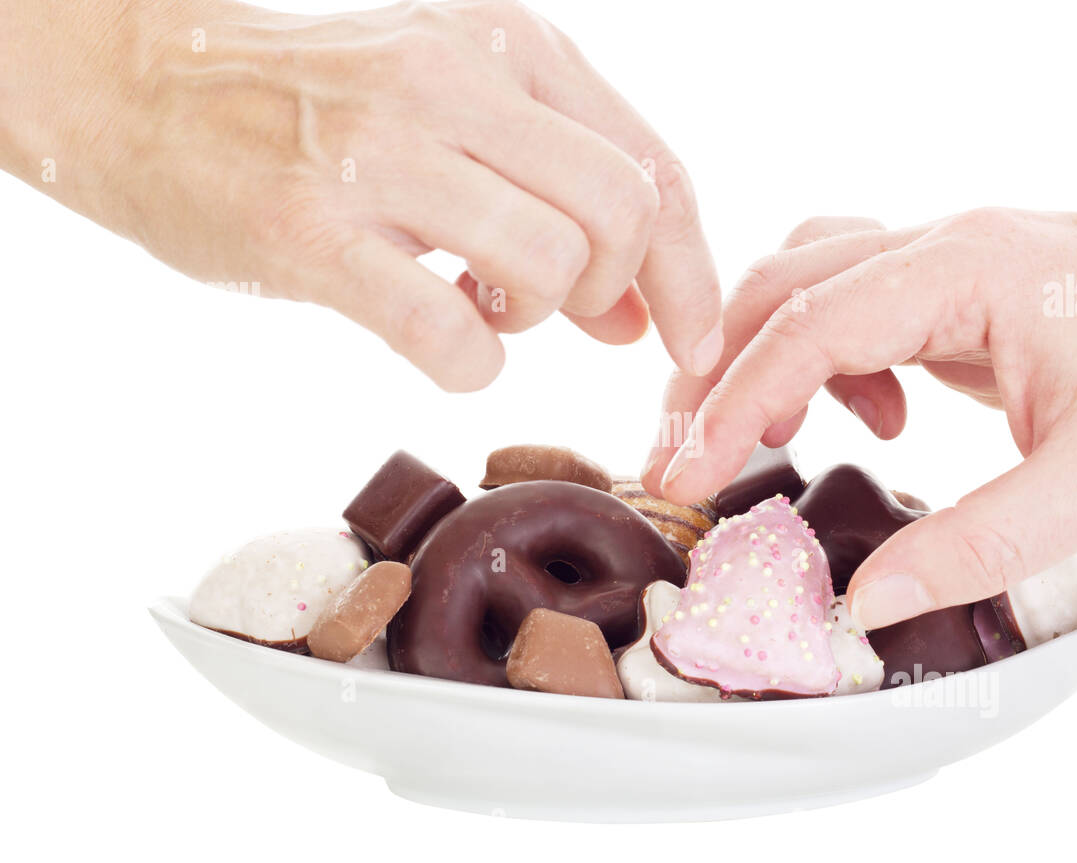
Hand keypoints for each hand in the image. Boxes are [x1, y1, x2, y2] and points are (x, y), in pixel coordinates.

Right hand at [0, 0, 722, 389]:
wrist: (142, 89)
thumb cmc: (321, 113)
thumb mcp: (458, 115)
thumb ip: (560, 199)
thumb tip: (638, 319)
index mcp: (508, 43)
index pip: (652, 167)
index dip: (692, 274)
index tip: (688, 344)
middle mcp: (454, 77)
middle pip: (621, 214)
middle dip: (611, 292)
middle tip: (551, 304)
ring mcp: (380, 151)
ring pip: (550, 265)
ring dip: (533, 317)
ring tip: (476, 301)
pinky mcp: (312, 231)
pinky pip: (450, 334)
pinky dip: (468, 363)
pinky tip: (435, 334)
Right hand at [642, 210, 1076, 628]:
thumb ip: (975, 546)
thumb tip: (864, 601)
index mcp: (972, 268)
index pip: (809, 324)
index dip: (733, 403)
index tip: (689, 474)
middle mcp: (952, 244)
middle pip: (786, 282)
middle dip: (719, 370)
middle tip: (684, 457)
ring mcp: (961, 258)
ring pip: (814, 280)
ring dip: (767, 356)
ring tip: (761, 439)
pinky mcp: (973, 288)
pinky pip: (865, 304)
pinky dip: (835, 360)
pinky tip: (878, 419)